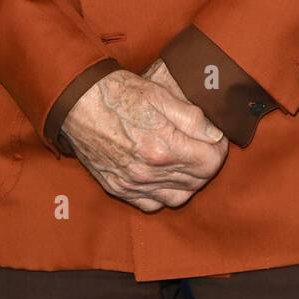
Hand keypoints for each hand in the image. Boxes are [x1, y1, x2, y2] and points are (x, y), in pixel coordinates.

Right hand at [60, 67, 228, 211]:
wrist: (78, 102)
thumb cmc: (118, 93)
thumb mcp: (159, 94)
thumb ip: (191, 117)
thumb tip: (215, 135)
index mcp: (163, 146)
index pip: (210, 162)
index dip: (219, 150)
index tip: (216, 138)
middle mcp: (149, 172)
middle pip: (197, 181)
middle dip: (207, 163)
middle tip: (204, 146)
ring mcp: (132, 184)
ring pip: (178, 197)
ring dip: (190, 182)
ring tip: (187, 162)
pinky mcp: (118, 188)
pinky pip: (152, 204)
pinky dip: (164, 194)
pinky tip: (165, 177)